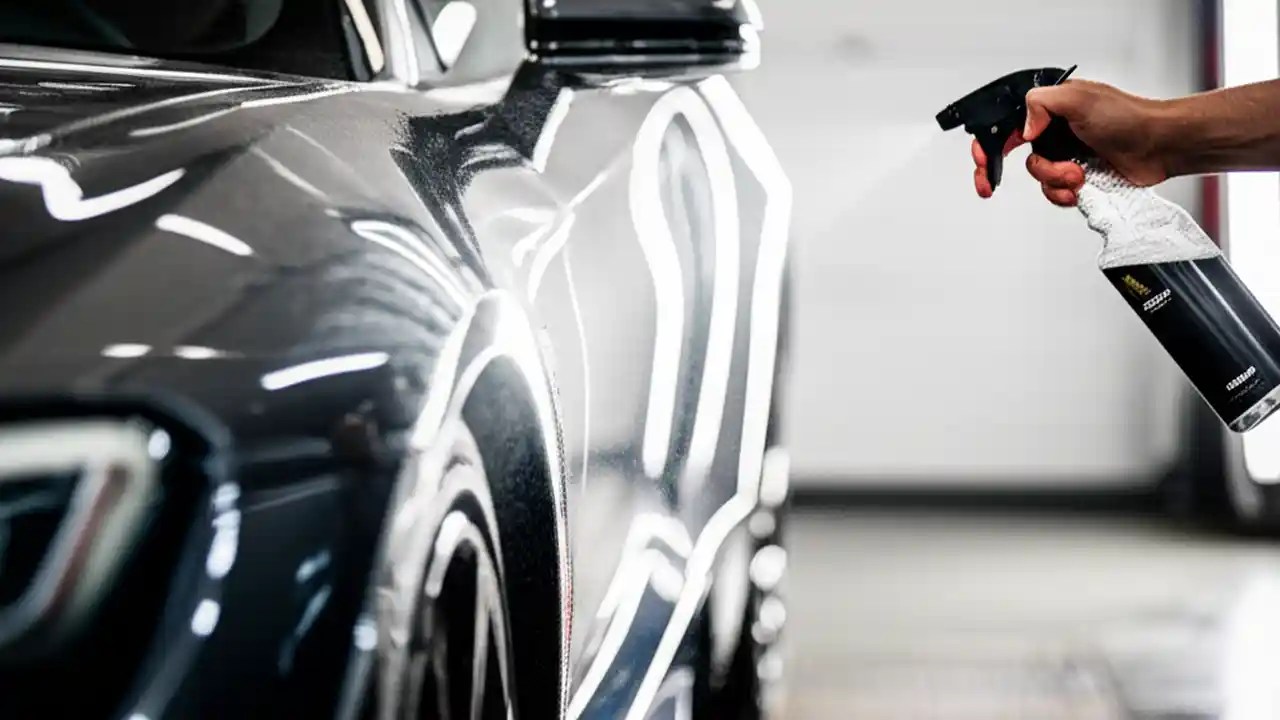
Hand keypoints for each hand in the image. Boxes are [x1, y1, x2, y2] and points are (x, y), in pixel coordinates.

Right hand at [972, 80, 1167, 206]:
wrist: (1159, 147)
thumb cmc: (1130, 118)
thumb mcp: (1079, 99)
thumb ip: (1041, 103)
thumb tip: (1023, 128)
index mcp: (1050, 110)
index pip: (1007, 125)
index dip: (988, 144)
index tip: (982, 159)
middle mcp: (1055, 133)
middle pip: (1017, 157)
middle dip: (1016, 171)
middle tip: (989, 185)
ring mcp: (1066, 156)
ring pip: (1037, 178)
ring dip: (1054, 180)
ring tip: (1077, 173)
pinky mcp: (1077, 178)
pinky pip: (1054, 193)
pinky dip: (1064, 193)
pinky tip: (1080, 186)